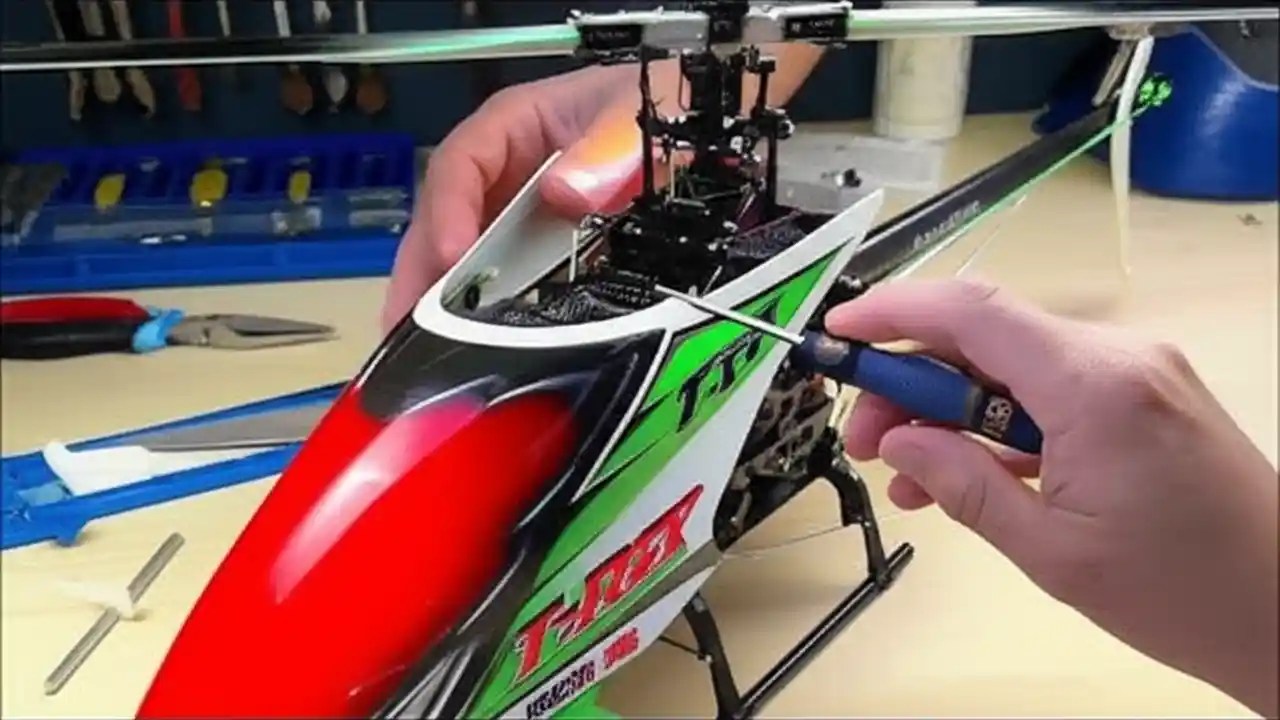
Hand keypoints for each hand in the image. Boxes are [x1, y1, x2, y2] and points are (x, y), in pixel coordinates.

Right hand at [380, 62, 673, 332]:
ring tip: (423, 358)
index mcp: (522, 123)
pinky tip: (476, 357)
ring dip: (442, 305)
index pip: (463, 162)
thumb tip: (561, 194)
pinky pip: (510, 284)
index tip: (453, 258)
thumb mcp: (647, 113)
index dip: (449, 209)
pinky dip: (489, 319)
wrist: (717, 136)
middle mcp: (513, 172)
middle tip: (405, 329)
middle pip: (450, 218)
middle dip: (423, 273)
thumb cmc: (676, 108)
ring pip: (470, 258)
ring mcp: (528, 215)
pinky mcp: (551, 255)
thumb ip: (614, 148)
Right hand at [827, 279, 1277, 717]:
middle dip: (912, 380)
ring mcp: (1136, 372)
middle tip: (869, 440)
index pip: (972, 313)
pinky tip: (965, 471)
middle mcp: (1120, 358)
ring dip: (951, 408)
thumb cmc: (1186, 592)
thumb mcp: (1052, 551)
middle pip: (985, 336)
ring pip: (1012, 363)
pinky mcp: (1143, 393)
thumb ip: (963, 486)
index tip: (839, 333)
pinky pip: (1049, 387)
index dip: (893, 312)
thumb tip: (899, 443)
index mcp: (1097, 386)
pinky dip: (998, 420)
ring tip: (909, 473)